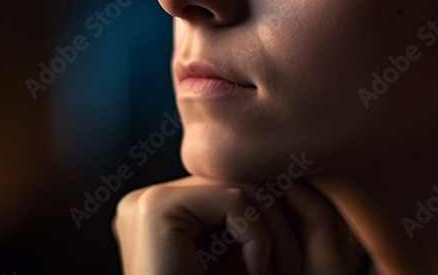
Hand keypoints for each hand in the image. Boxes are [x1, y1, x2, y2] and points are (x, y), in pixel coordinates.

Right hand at [112, 175, 366, 274]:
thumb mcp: (240, 264)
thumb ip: (250, 222)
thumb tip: (293, 173)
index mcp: (159, 214)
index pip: (231, 188)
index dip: (269, 218)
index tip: (288, 259)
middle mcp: (145, 202)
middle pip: (236, 180)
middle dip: (276, 222)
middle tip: (289, 268)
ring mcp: (145, 201)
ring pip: (243, 185)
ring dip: (275, 234)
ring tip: (275, 274)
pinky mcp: (156, 208)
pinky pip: (236, 198)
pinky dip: (261, 238)